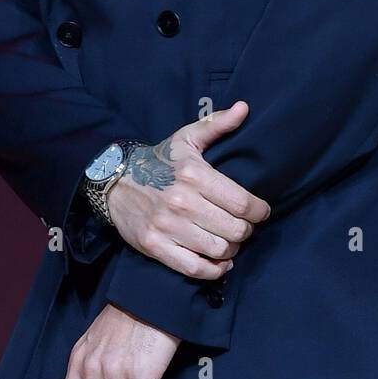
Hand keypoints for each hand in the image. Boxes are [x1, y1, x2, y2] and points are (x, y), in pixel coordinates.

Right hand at [106, 101, 270, 279]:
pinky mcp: (155, 245)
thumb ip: (217, 124)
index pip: (242, 203)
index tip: (262, 211)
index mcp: (194, 174)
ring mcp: (167, 226)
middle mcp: (182, 201)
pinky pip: (195, 269)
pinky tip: (219, 262)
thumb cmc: (160, 161)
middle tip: (245, 226)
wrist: (115, 180)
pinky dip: (214, 270)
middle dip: (247, 230)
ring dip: (232, 250)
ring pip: (219, 250)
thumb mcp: (187, 138)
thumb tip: (245, 107)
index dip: (260, 211)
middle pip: (235, 230)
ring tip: (231, 241)